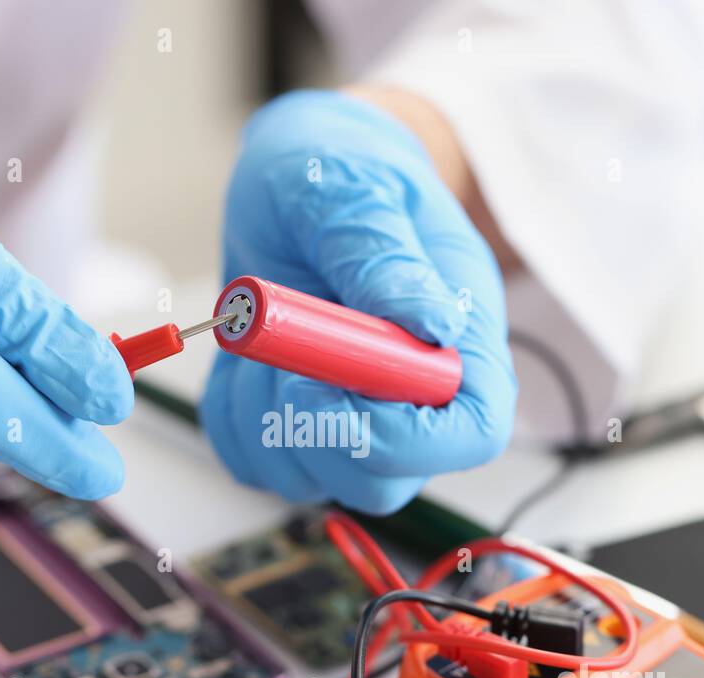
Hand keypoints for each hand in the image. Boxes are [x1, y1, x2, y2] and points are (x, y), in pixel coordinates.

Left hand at [200, 90, 515, 514]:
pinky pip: (254, 460)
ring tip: (265, 335)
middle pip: (386, 481)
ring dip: (265, 420)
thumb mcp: (356, 189)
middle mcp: (414, 394)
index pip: (470, 434)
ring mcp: (355, 416)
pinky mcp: (295, 422)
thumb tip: (430, 323)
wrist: (305, 173)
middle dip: (317, 434)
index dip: (403, 435)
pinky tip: (245, 356)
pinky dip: (233, 416)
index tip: (332, 382)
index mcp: (461, 341)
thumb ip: (385, 256)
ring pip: (311, 479)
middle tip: (284, 362)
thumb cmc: (346, 172)